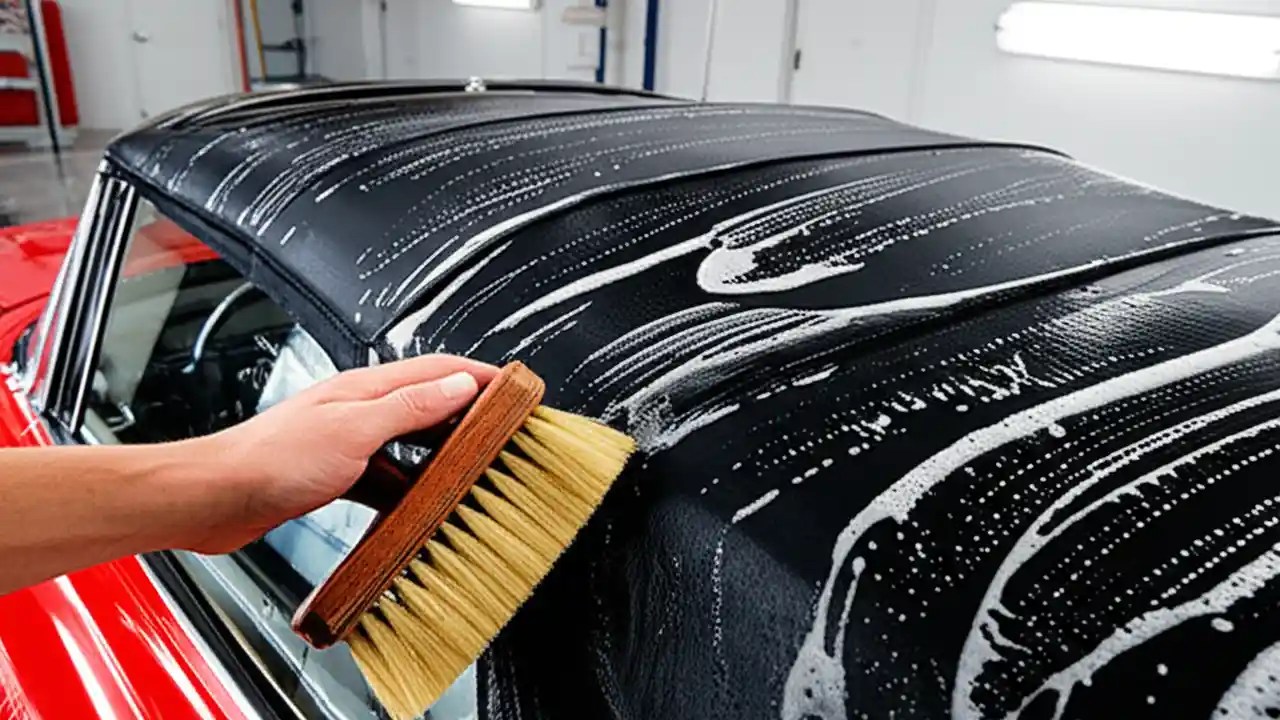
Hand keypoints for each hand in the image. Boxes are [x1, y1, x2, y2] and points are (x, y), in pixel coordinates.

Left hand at [181, 355, 497, 552]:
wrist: (215, 496)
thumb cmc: (271, 459)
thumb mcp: (355, 430)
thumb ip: (410, 407)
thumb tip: (459, 387)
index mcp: (366, 388)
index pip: (438, 370)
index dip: (480, 375)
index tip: (514, 385)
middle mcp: (359, 409)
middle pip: (427, 403)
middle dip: (468, 412)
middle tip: (502, 426)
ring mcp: (347, 441)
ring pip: (408, 443)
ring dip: (438, 454)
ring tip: (468, 468)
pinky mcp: (334, 474)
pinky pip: (385, 477)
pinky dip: (406, 489)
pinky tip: (414, 505)